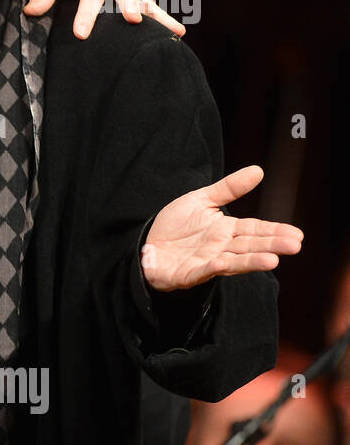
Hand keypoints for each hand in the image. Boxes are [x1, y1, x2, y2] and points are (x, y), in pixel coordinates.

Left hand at [25, 0, 186, 39]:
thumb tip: (33, 11)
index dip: (87, 12)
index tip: (81, 34)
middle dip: (128, 6)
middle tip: (133, 21)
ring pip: (143, 1)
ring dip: (157, 16)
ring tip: (174, 31)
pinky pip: (148, 7)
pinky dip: (161, 19)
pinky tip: (178, 33)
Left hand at [142, 166, 302, 291]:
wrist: (147, 246)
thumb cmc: (177, 225)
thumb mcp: (201, 200)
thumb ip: (228, 188)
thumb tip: (258, 170)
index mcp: (226, 230)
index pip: (254, 229)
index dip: (275, 231)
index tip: (298, 234)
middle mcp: (220, 248)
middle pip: (249, 246)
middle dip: (271, 246)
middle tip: (295, 246)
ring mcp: (205, 262)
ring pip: (232, 262)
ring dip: (251, 261)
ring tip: (272, 261)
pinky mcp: (187, 274)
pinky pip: (201, 270)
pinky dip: (212, 267)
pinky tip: (223, 263)